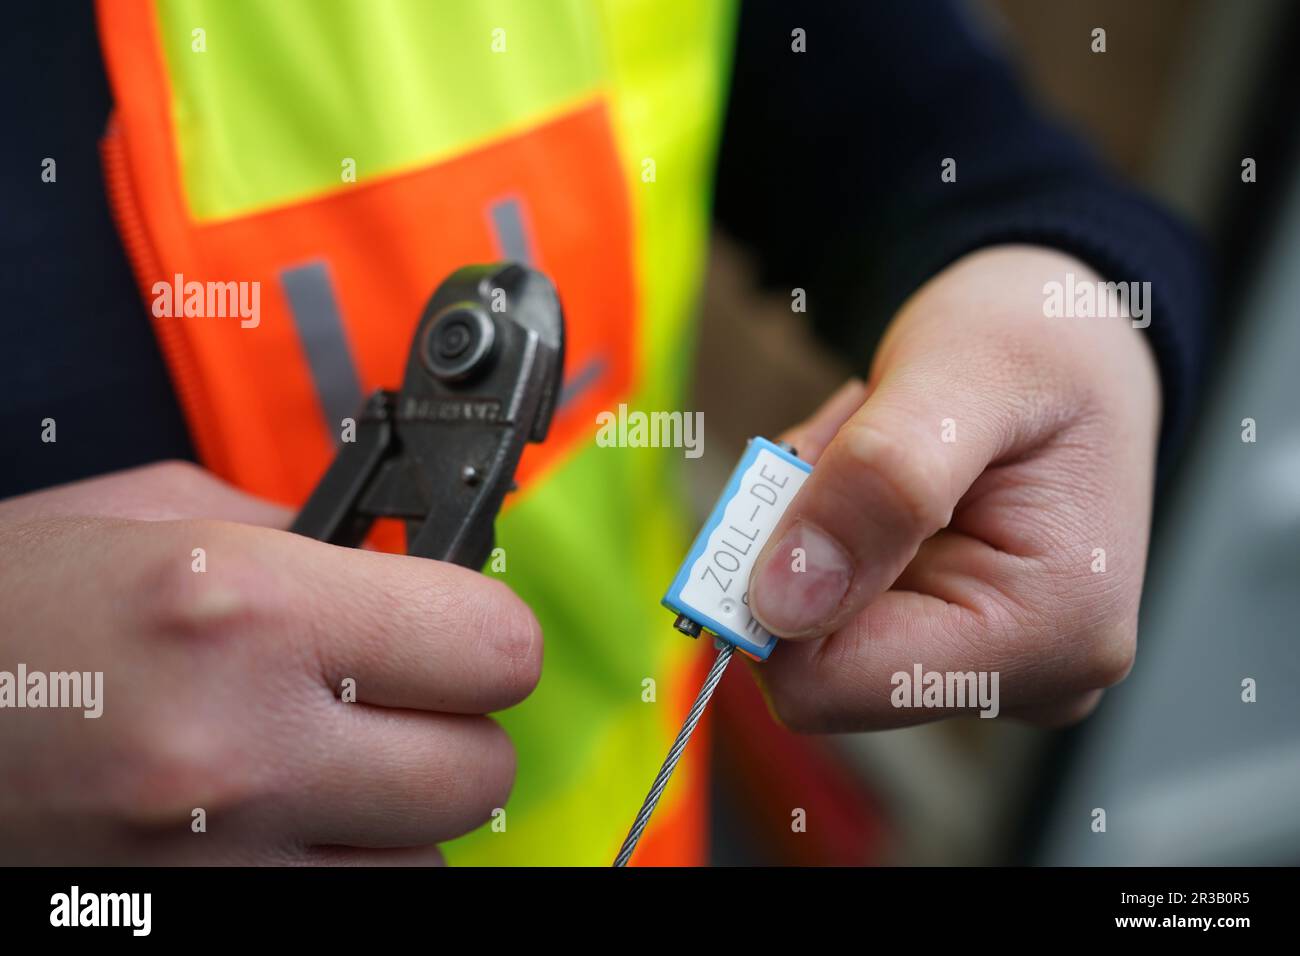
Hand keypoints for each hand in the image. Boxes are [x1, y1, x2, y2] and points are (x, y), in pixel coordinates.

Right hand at [0, 461, 540, 862]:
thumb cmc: (6, 609)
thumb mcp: (157, 522)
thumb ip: (311, 541)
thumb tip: (413, 571)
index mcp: (243, 609)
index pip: (495, 645)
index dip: (486, 635)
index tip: (458, 632)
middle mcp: (239, 748)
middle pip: (478, 770)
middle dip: (450, 730)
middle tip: (392, 702)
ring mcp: (216, 867)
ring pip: (422, 863)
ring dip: (393, 819)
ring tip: (317, 769)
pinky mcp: (193, 930)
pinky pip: (347, 910)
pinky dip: (334, 871)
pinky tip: (277, 826)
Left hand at [748, 245, 1160, 728]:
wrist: (1073, 339)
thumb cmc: (1042, 341)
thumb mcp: (963, 370)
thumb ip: (879, 480)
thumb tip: (781, 607)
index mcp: (1049, 633)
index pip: (824, 683)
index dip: (773, 581)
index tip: (813, 465)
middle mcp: (1030, 679)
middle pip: (813, 657)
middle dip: (807, 538)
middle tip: (861, 436)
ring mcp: (991, 668)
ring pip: (813, 627)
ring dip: (816, 523)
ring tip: (888, 441)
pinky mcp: (953, 644)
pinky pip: (831, 608)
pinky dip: (828, 530)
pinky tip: (885, 473)